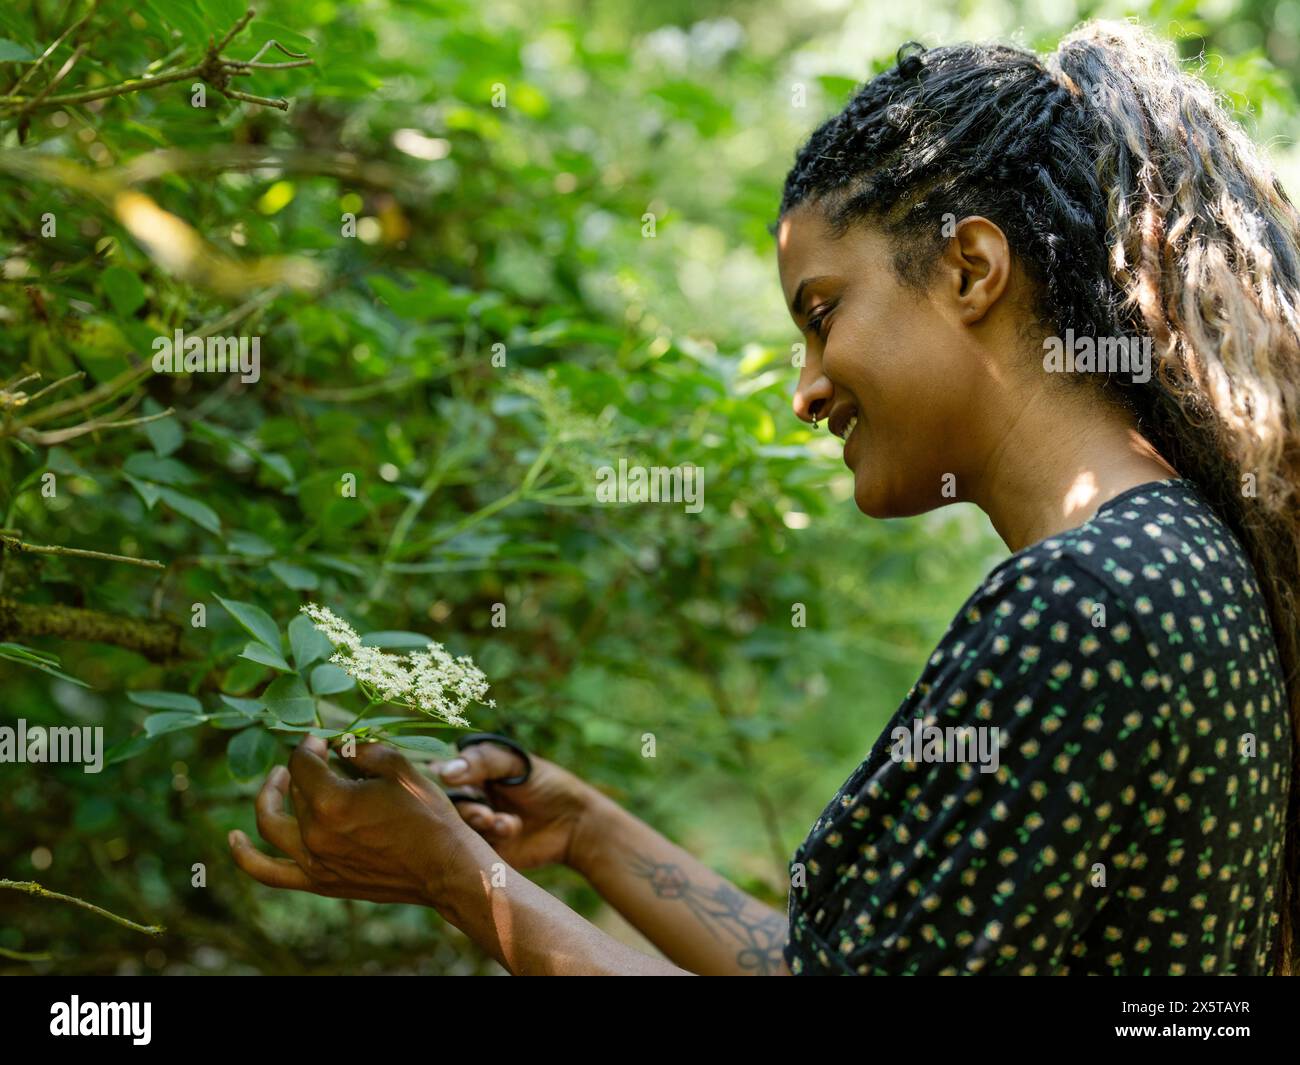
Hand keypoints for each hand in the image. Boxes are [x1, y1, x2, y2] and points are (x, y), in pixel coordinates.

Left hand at [229, 735, 478, 907]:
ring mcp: (313, 861)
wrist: (444, 867)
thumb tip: (342, 744)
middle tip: (320, 754)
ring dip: (270, 796)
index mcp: (333, 801)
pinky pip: (268, 872)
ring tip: (278, 780)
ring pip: (272, 823)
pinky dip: (245, 856)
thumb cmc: (428, 816)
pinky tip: (232, 840)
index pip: (303, 762)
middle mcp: (315, 832)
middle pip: (293, 789)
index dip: (311, 744)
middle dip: (304, 766)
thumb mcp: (401, 769)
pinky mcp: (319, 881)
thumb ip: (365, 750)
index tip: (325, 738)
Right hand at [432, 742, 605, 871]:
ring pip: (456, 828)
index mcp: (470, 773)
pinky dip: (489, 840)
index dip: (441, 778)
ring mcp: (474, 828)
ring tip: (503, 822)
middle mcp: (467, 800)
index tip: (451, 782)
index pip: (440, 773)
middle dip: (464, 809)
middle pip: (444, 805)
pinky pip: (470, 851)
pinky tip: (512, 829)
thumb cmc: (547, 784)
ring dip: (478, 823)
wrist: (575, 822)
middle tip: (484, 814)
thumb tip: (446, 772)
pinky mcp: (483, 852)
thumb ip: (483, 762)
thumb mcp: (516, 764)